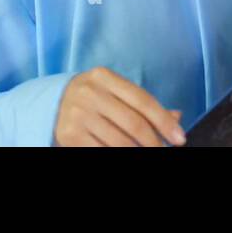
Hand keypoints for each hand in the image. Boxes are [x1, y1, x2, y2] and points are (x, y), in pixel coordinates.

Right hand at [53, 66, 185, 146]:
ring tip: (147, 152)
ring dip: (138, 151)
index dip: (164, 121)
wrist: (50, 104)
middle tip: (164, 150)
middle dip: (154, 142)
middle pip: (133, 123)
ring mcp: (78, 115)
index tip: (180, 138)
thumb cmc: (93, 98)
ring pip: (120, 141)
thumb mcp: (115, 92)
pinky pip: (102, 151)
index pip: (143, 100)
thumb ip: (143, 104)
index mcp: (104, 77)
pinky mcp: (69, 136)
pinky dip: (118, 155)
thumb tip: (176, 117)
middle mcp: (90, 93)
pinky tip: (127, 155)